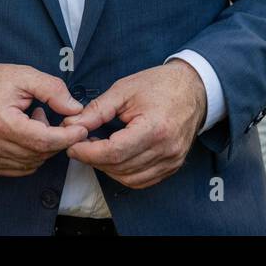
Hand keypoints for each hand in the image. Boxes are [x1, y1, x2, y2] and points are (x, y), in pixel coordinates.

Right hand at [0, 62, 86, 176]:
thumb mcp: (24, 75)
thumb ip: (53, 90)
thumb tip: (76, 110)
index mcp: (1, 122)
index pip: (44, 140)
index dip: (67, 136)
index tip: (82, 128)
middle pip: (40, 153)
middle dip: (56, 138)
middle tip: (53, 116)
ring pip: (33, 162)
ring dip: (43, 145)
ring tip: (33, 120)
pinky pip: (21, 168)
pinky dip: (32, 154)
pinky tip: (25, 133)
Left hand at [60, 60, 206, 189]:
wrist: (193, 88)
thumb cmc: (160, 84)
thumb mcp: (124, 89)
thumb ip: (97, 110)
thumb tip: (72, 125)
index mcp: (155, 128)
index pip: (114, 152)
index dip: (88, 152)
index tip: (72, 145)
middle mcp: (166, 149)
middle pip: (119, 167)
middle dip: (93, 159)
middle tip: (80, 144)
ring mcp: (172, 161)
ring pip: (128, 178)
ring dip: (107, 168)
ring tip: (96, 148)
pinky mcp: (173, 166)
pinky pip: (141, 180)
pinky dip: (123, 173)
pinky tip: (114, 158)